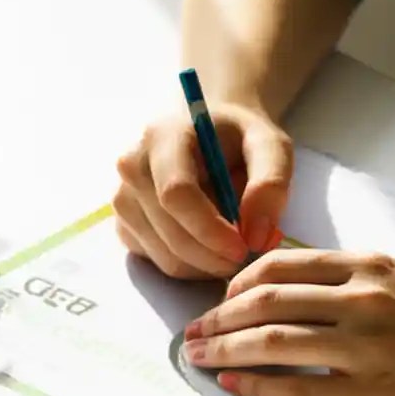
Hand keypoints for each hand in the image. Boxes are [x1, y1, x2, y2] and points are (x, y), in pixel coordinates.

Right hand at [113, 102, 291, 279]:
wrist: (208, 130)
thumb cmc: (239, 137)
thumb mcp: (270, 145)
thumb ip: (271, 183)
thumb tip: (255, 235)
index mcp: (162, 137)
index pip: (176, 194)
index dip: (210, 229)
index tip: (244, 248)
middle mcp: (131, 167)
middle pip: (170, 233)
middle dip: (214, 256)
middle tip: (250, 256)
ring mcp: (123, 198)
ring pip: (166, 256)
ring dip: (207, 264)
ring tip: (234, 245)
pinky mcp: (124, 224)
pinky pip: (159, 262)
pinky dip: (192, 265)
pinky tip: (211, 244)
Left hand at [182, 249, 394, 395]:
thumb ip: (353, 283)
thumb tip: (288, 292)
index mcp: (370, 266)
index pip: (279, 263)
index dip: (235, 281)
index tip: (218, 298)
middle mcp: (364, 298)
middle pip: (263, 301)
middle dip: (216, 317)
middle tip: (192, 333)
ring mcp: (369, 347)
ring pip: (271, 342)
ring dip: (225, 350)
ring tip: (200, 360)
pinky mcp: (376, 395)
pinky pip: (299, 391)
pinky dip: (258, 387)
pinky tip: (235, 386)